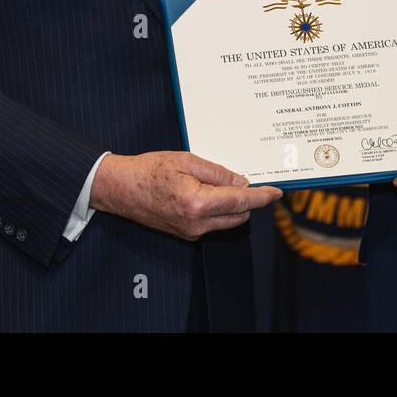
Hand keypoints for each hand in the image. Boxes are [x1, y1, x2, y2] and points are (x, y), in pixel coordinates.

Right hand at [90, 151, 281, 240]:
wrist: (120, 189)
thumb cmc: (149, 171)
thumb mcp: (186, 161)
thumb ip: (217, 172)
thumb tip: (241, 182)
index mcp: (198, 203)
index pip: (241, 202)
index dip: (262, 197)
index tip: (276, 192)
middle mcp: (197, 224)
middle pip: (238, 216)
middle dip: (247, 200)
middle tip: (243, 179)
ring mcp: (191, 232)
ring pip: (227, 221)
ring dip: (232, 205)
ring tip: (217, 182)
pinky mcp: (186, 234)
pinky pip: (212, 223)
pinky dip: (218, 210)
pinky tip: (206, 192)